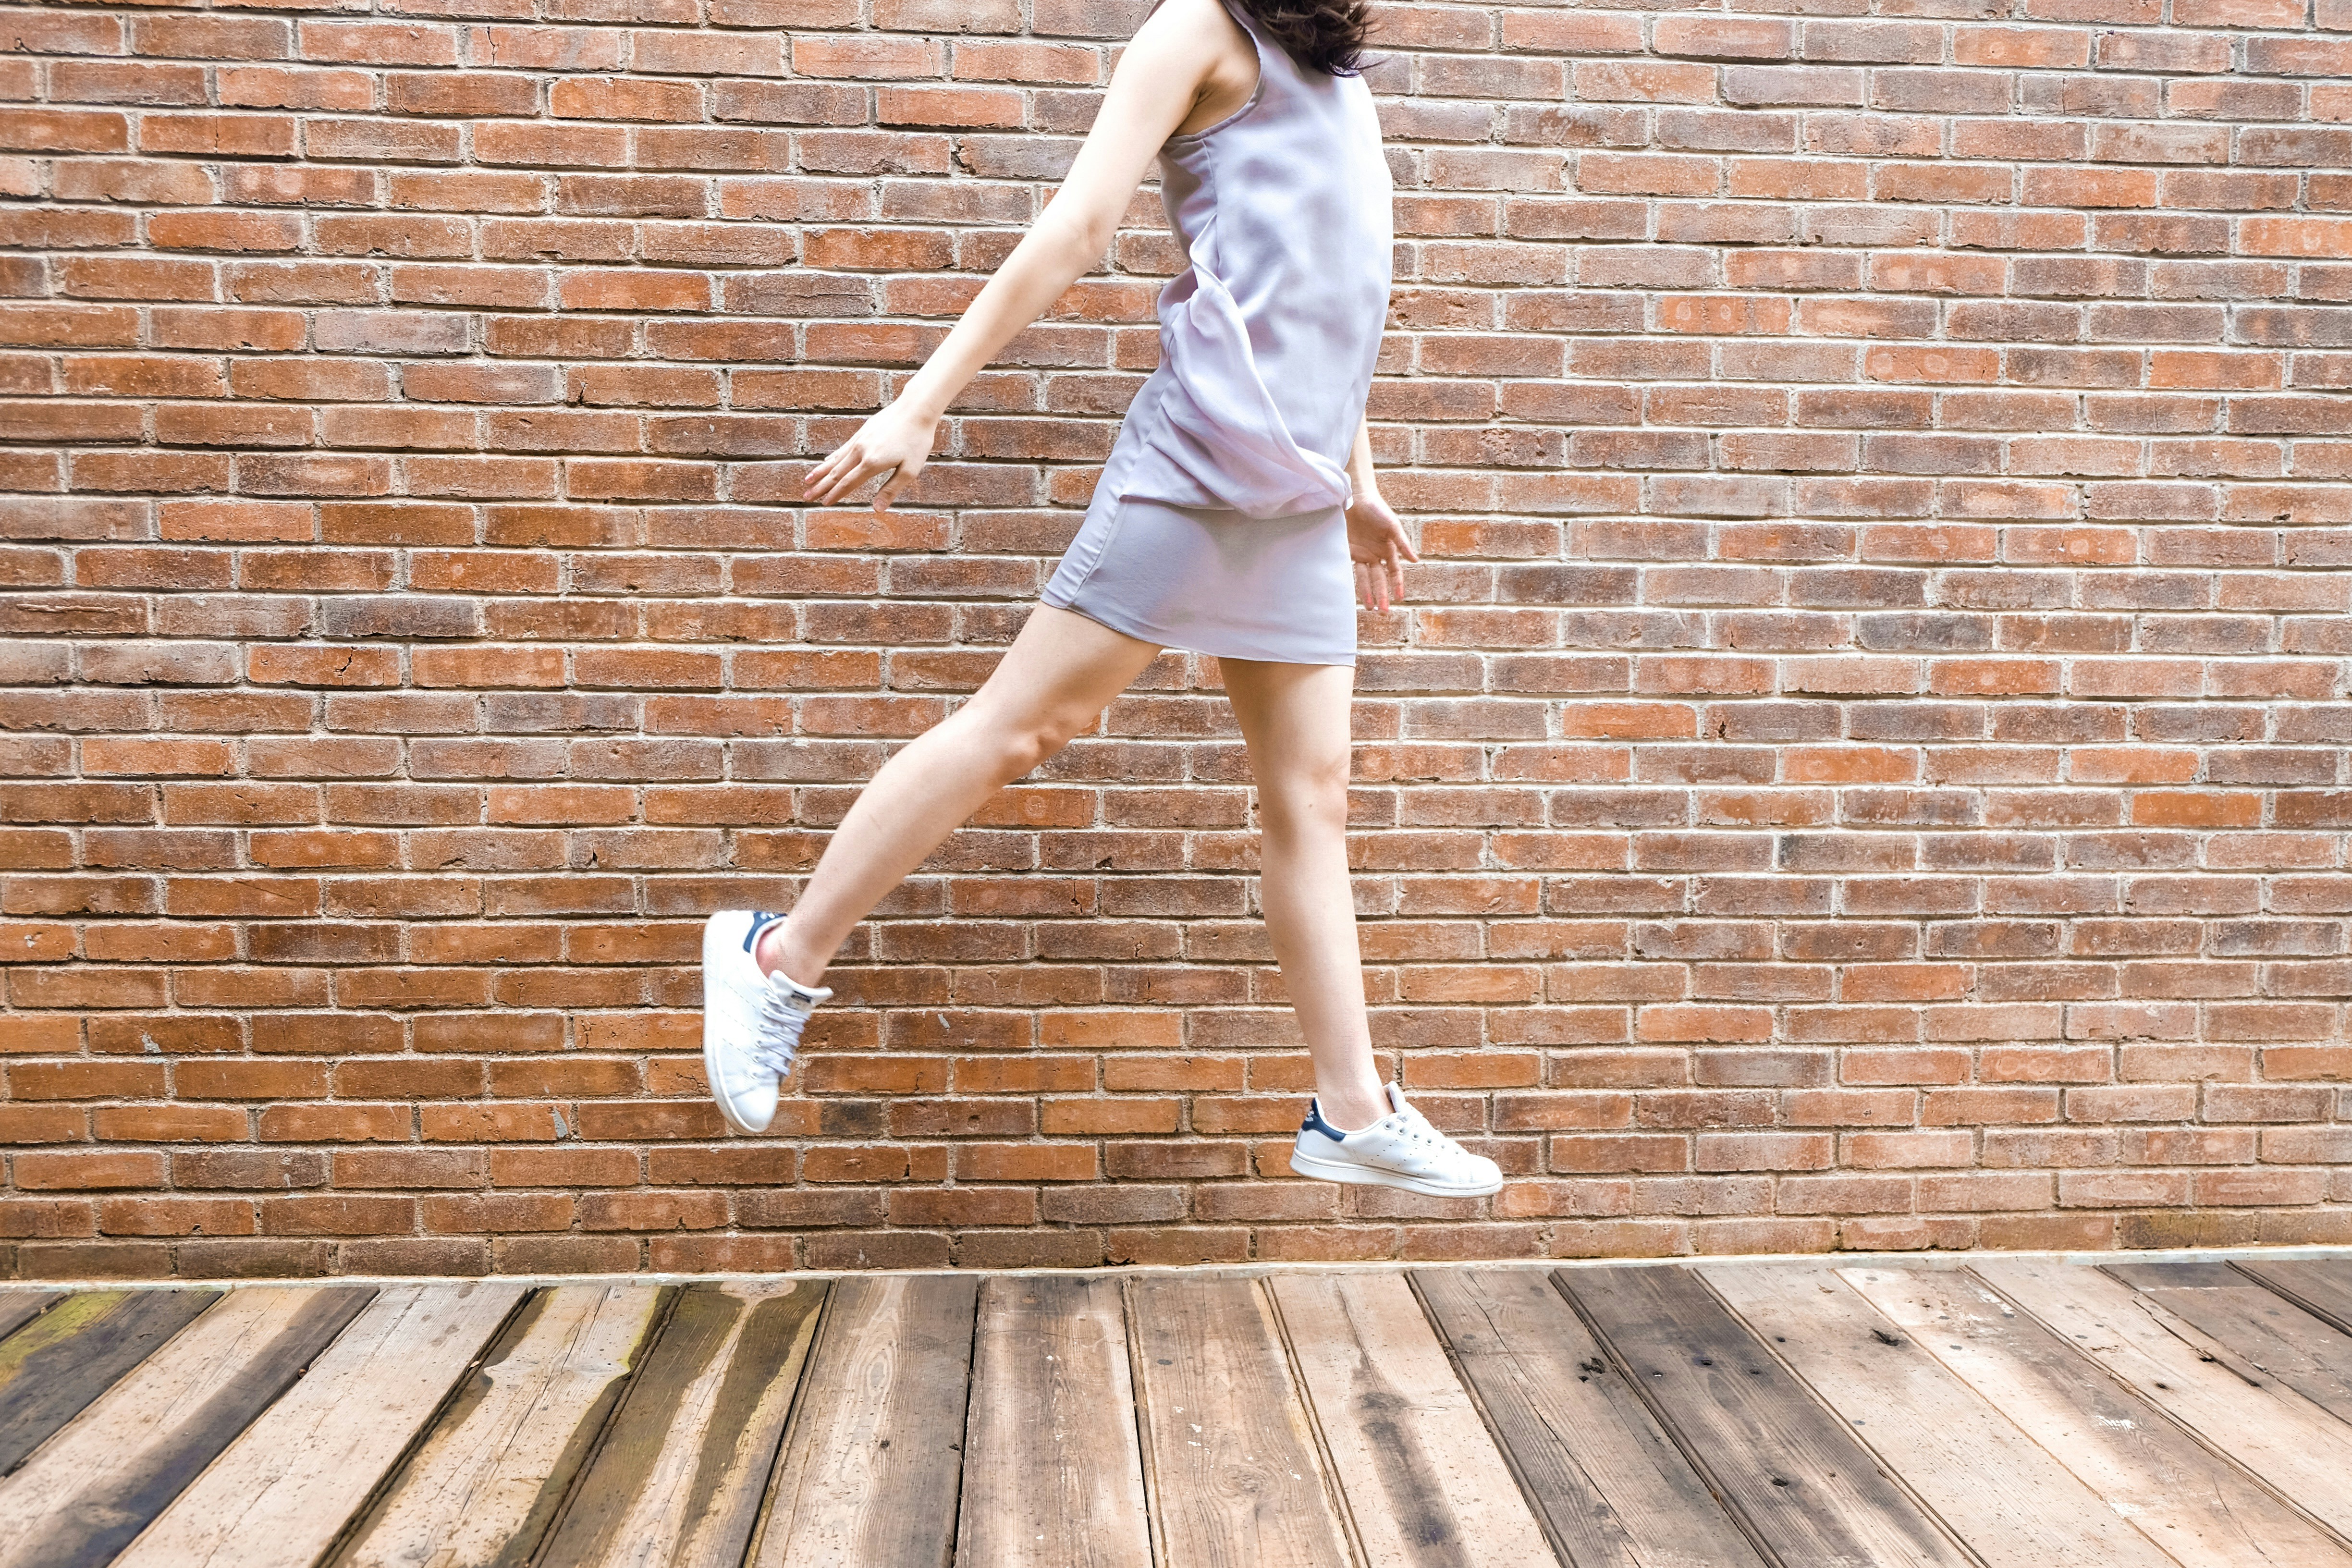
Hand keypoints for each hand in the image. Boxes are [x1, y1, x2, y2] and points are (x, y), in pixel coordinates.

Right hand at [802, 400, 939, 512]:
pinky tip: (826, 462)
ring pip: (835, 460)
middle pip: (836, 473)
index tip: (823, 504)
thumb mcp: (910, 470)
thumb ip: (891, 490)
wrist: (916, 409)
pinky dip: (832, 457)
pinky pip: (842, 448)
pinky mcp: (862, 432)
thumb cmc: (917, 441)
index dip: (835, 495)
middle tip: (806, 497)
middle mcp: (861, 451)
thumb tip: (877, 510)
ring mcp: (859, 440)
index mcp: (872, 463)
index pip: (848, 483)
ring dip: (821, 472)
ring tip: (807, 481)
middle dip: (821, 487)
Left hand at [1345, 487, 1417, 613]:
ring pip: (1366, 578)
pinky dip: (1352, 580)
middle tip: (1382, 611)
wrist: (1355, 497)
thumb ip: (1402, 543)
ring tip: (1369, 608)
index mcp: (1388, 549)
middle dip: (1382, 595)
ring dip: (1368, 593)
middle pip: (1380, 579)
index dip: (1397, 585)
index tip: (1399, 598)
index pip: (1394, 572)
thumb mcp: (1392, 526)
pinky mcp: (1348, 551)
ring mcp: (1361, 554)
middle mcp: (1375, 554)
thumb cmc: (1376, 509)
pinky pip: (1350, 569)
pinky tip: (1352, 593)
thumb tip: (1415, 561)